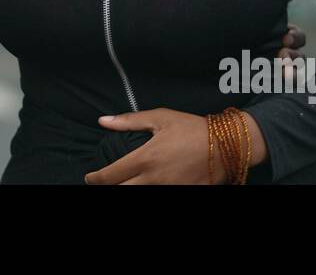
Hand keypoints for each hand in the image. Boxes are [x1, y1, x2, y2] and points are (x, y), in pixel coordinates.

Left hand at [83, 108, 263, 184]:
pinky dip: (149, 192)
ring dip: (128, 190)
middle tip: (103, 183)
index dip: (95, 179)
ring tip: (124, 184)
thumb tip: (103, 121)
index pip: (110, 176)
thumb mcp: (160, 118)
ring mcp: (169, 189)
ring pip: (139, 196)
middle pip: (121, 192)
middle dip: (108, 188)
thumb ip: (129, 121)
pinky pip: (160, 197)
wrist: (226, 145)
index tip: (90, 177)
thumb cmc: (191, 127)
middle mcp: (154, 178)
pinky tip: (145, 185)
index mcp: (145, 158)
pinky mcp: (183, 194)